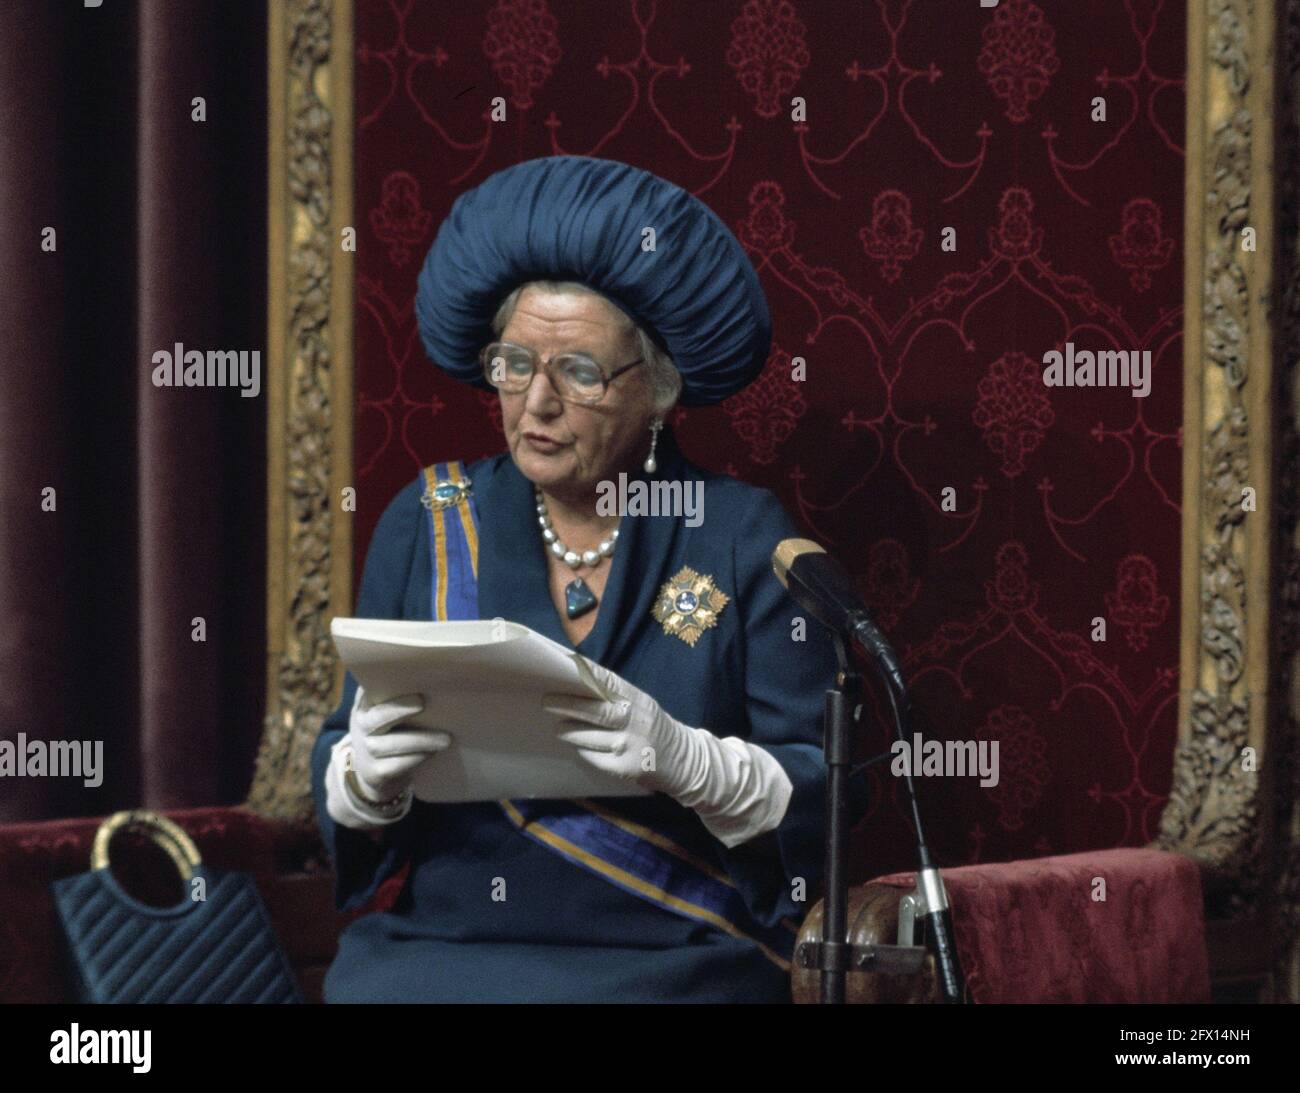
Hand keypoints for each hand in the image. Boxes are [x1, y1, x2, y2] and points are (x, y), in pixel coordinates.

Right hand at [346, 685, 450, 800]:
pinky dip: (416, 759)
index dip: (386, 686)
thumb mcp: (387, 713)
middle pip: (378, 716)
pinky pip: (396, 765)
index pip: (370, 692)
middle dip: (400, 709)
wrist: (373, 773)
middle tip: (423, 703)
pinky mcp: (375, 773)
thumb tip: (431, 676)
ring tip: (446, 739)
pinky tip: (432, 753)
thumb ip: (399, 696)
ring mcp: (366, 751)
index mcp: (366, 706)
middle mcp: (362, 727)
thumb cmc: (389, 733)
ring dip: (420, 740)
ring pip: (391, 744)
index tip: (410, 682)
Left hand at [543, 660, 794, 847]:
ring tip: (560, 729)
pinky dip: (585, 753)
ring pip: (591, 738)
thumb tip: (579, 686)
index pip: (610, 683)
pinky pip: (596, 759)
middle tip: (546, 701)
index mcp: (638, 700)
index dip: (588, 674)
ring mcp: (631, 746)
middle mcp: (636, 720)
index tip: (567, 665)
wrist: (685, 761)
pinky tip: (579, 749)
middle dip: (569, 706)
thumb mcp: (642, 707)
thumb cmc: (654, 728)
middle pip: (597, 712)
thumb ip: (616, 698)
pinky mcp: (627, 768)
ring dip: (571, 733)